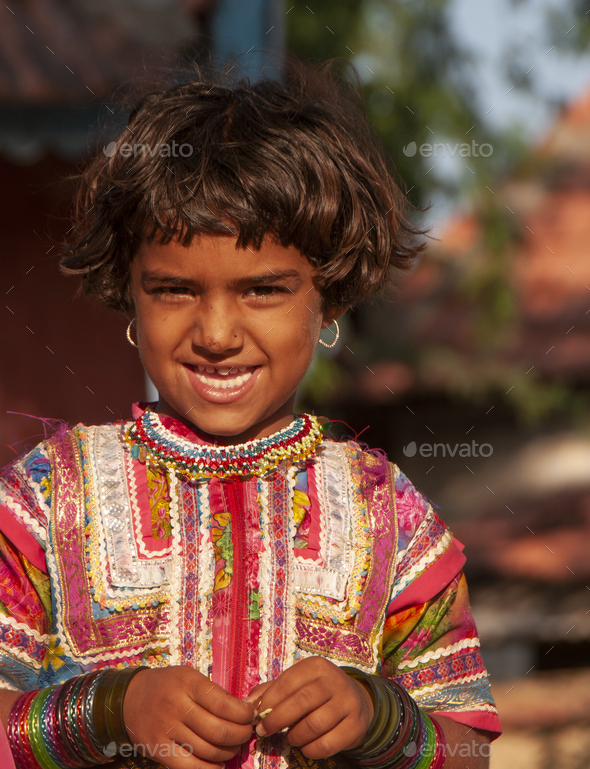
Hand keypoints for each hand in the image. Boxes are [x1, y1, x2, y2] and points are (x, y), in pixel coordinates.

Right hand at [123, 666, 254, 768]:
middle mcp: (177, 706)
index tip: (250, 715)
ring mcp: (167, 730)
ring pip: (208, 750)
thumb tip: (243, 712)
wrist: (129, 699)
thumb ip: (214, 694)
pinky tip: (219, 764)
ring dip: (228, 752)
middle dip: (240, 735)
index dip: (243, 714)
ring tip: (234, 747)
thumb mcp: (190, 678)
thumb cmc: (167, 686)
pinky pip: (190, 766)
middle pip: (219, 730)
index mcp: (188, 684)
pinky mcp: (159, 750)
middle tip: (246, 733)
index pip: (224, 704)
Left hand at [245, 657, 373, 759]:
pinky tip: (306, 747)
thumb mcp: (296, 684)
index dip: (269, 701)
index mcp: (316, 666)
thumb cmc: (316, 693)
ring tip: (289, 738)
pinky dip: (312, 749)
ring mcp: (348, 702)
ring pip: (315, 724)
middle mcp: (335, 680)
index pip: (288, 682)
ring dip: (295, 736)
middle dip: (277, 720)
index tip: (257, 716)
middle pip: (301, 702)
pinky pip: (329, 743)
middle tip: (264, 731)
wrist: (356, 701)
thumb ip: (270, 691)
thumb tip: (247, 704)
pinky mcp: (356, 725)